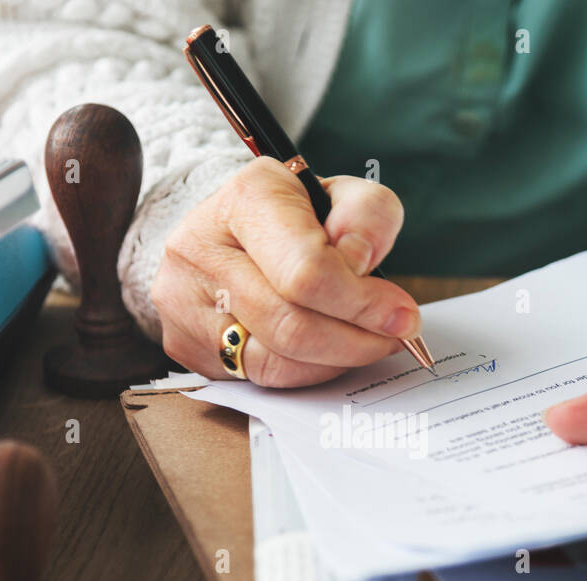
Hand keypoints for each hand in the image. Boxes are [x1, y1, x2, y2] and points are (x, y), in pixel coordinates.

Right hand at [150, 157, 419, 385]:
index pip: (307, 271)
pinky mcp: (183, 343)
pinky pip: (259, 377)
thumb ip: (366, 216)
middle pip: (292, 324)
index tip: (402, 314)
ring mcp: (184, 300)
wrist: (226, 232)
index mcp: (246, 198)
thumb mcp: (340, 196)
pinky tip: (327, 353)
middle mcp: (201, 246)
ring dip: (336, 360)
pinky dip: (306, 371)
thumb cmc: (294, 217)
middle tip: (392, 337)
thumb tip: (360, 262)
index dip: (362, 302)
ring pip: (276, 360)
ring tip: (365, 342)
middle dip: (357, 338)